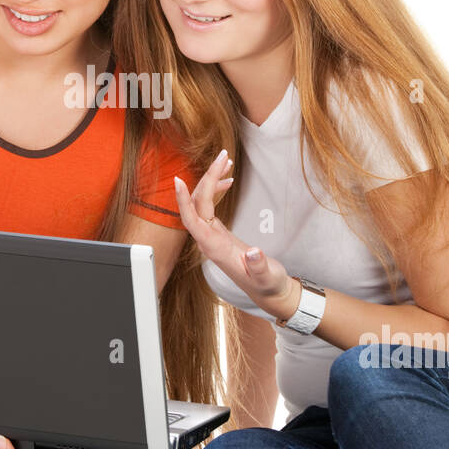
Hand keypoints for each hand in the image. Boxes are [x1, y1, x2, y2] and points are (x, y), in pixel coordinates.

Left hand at [173, 149, 299, 321]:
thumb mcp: (268, 277)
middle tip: (224, 155)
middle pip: (198, 204)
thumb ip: (259, 266)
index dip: (183, 200)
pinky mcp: (218, 232)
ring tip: (227, 161)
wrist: (270, 292)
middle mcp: (208, 241)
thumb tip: (253, 253)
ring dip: (212, 181)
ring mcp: (212, 236)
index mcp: (215, 249)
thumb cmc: (269, 284)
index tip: (178, 180)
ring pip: (202, 203)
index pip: (192, 220)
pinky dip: (217, 190)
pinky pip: (209, 206)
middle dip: (207, 177)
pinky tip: (228, 180)